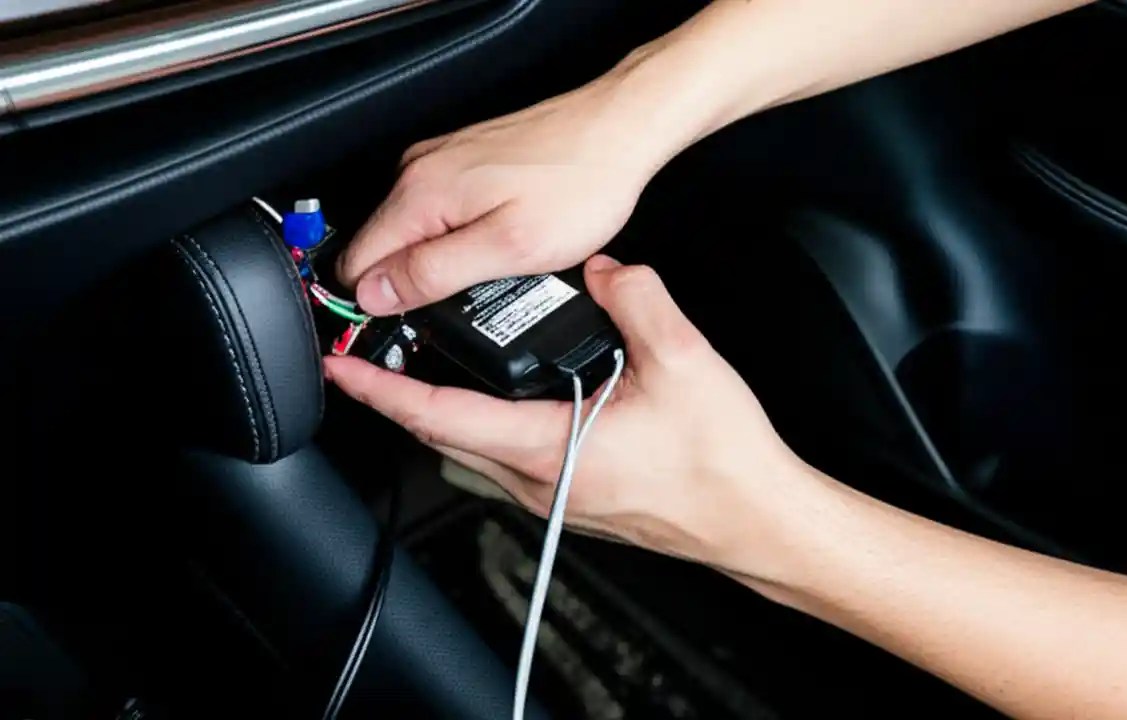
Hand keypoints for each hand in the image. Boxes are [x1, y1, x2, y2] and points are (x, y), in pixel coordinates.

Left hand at [324, 256, 808, 571]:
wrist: (754, 516)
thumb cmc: (721, 463)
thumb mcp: (685, 360)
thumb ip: (636, 299)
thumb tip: (605, 270)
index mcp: (549, 448)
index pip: (438, 415)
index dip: (381, 388)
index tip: (343, 364)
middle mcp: (538, 483)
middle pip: (442, 437)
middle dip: (401, 394)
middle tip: (376, 353)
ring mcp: (552, 498)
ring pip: (472, 452)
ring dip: (444, 412)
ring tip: (433, 367)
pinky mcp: (572, 500)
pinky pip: (506, 461)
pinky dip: (485, 425)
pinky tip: (511, 396)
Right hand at [336, 73, 676, 315]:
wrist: (620, 132)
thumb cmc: (579, 184)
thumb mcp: (508, 248)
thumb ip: (434, 273)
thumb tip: (374, 294)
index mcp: (420, 192)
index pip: (356, 264)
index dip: (378, 305)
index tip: (411, 326)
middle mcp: (420, 170)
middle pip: (381, 249)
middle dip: (411, 285)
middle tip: (467, 302)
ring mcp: (442, 161)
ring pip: (412, 233)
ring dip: (439, 263)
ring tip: (491, 275)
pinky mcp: (466, 160)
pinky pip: (439, 213)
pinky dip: (459, 238)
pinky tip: (498, 246)